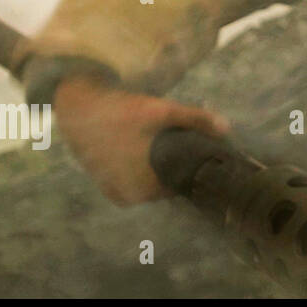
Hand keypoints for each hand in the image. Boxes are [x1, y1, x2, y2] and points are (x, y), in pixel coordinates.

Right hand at [53, 74, 230, 205]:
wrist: (79, 109)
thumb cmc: (122, 112)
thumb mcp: (161, 112)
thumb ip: (195, 120)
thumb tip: (227, 129)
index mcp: (146, 187)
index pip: (184, 185)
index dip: (195, 169)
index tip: (202, 152)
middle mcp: (132, 197)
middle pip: (168, 184)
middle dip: (179, 167)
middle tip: (183, 143)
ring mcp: (117, 193)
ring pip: (152, 183)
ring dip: (161, 169)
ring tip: (166, 145)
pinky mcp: (107, 186)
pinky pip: (136, 183)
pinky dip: (144, 171)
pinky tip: (149, 153)